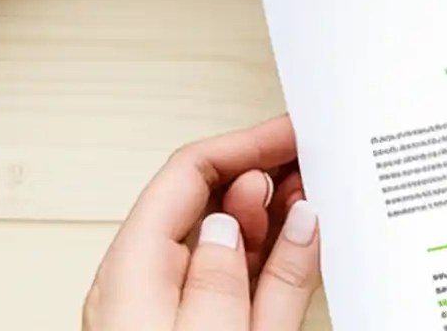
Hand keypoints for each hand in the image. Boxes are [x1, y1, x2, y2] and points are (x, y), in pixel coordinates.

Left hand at [83, 116, 320, 330]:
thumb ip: (243, 272)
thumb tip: (274, 218)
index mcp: (133, 273)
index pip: (187, 173)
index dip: (246, 144)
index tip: (293, 134)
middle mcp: (141, 286)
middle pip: (202, 200)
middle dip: (262, 176)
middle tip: (313, 173)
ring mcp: (162, 310)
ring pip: (219, 238)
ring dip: (270, 216)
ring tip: (312, 208)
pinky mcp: (186, 329)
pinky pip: (227, 275)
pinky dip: (266, 255)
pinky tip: (297, 249)